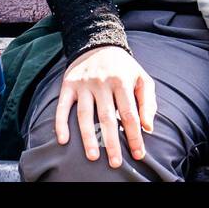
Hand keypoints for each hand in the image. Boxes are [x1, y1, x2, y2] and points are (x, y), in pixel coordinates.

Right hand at [56, 45, 156, 167]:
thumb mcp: (141, 78)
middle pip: (107, 117)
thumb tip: (148, 128)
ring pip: (85, 114)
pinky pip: (63, 106)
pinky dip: (61, 123)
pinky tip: (63, 140)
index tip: (138, 154)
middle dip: (112, 142)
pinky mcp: (68, 85)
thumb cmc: (124, 68)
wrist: (98, 44)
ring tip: (93, 156)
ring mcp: (83, 84)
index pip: (130, 114)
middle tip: (116, 163)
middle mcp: (102, 83)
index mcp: (122, 82)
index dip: (134, 136)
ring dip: (88, 137)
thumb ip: (148, 102)